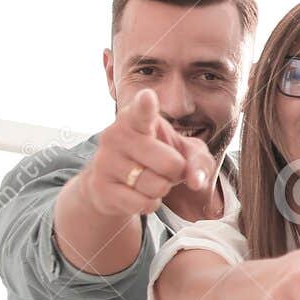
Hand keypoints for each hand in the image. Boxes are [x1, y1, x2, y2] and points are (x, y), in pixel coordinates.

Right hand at [74, 88, 214, 217]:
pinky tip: (139, 194)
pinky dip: (150, 203)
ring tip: (150, 178)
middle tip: (165, 167)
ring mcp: (105, 161)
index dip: (145, 106)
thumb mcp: (184, 152)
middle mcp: (115, 135)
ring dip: (162, 188)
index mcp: (135, 119)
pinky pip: (143, 203)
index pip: (141, 112)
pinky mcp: (100, 187)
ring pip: (157, 186)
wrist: (114, 183)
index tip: (147, 96)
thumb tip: (196, 181)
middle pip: (170, 164)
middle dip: (177, 172)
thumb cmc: (157, 158)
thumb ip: (199, 161)